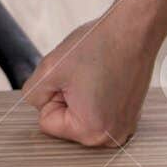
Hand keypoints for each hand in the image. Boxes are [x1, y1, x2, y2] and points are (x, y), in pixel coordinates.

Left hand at [20, 0, 166, 147]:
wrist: (134, 29)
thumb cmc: (97, 46)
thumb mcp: (49, 70)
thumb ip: (32, 94)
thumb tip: (37, 105)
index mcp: (91, 131)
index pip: (47, 122)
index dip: (52, 95)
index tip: (73, 79)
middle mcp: (112, 137)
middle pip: (66, 122)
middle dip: (67, 98)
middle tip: (84, 77)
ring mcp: (125, 127)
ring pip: (81, 115)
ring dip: (81, 97)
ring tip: (96, 76)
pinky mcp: (130, 115)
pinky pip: (98, 110)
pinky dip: (97, 95)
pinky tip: (107, 77)